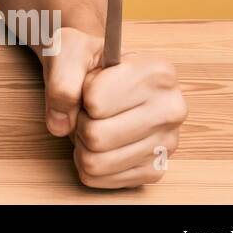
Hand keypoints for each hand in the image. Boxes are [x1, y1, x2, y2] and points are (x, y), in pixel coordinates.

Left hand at [41, 27, 186, 188]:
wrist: (97, 74)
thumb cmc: (86, 61)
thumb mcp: (66, 53)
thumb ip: (61, 81)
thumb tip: (61, 124)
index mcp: (158, 73)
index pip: (95, 102)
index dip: (81, 93)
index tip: (91, 82)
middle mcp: (172, 109)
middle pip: (97, 136)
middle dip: (80, 122)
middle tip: (87, 108)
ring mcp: (167, 143)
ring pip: (96, 161)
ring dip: (82, 144)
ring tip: (94, 122)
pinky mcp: (154, 170)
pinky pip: (102, 179)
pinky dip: (89, 163)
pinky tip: (101, 143)